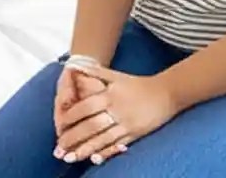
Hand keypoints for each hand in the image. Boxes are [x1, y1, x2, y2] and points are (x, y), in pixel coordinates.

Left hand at [54, 67, 179, 165]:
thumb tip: (76, 67)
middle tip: (58, 148)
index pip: (85, 107)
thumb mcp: (116, 76)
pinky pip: (118, 145)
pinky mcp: (135, 133)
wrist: (166, 92)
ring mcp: (126, 123)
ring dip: (85, 149)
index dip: (71, 117)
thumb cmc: (138, 84)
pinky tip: (94, 159)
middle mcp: (117, 110)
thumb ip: (95, 73)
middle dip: (73, 138)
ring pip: (102, 139)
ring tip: (70, 158)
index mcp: (110, 95)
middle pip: (91, 126)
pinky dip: (106, 153)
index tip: (59, 126)